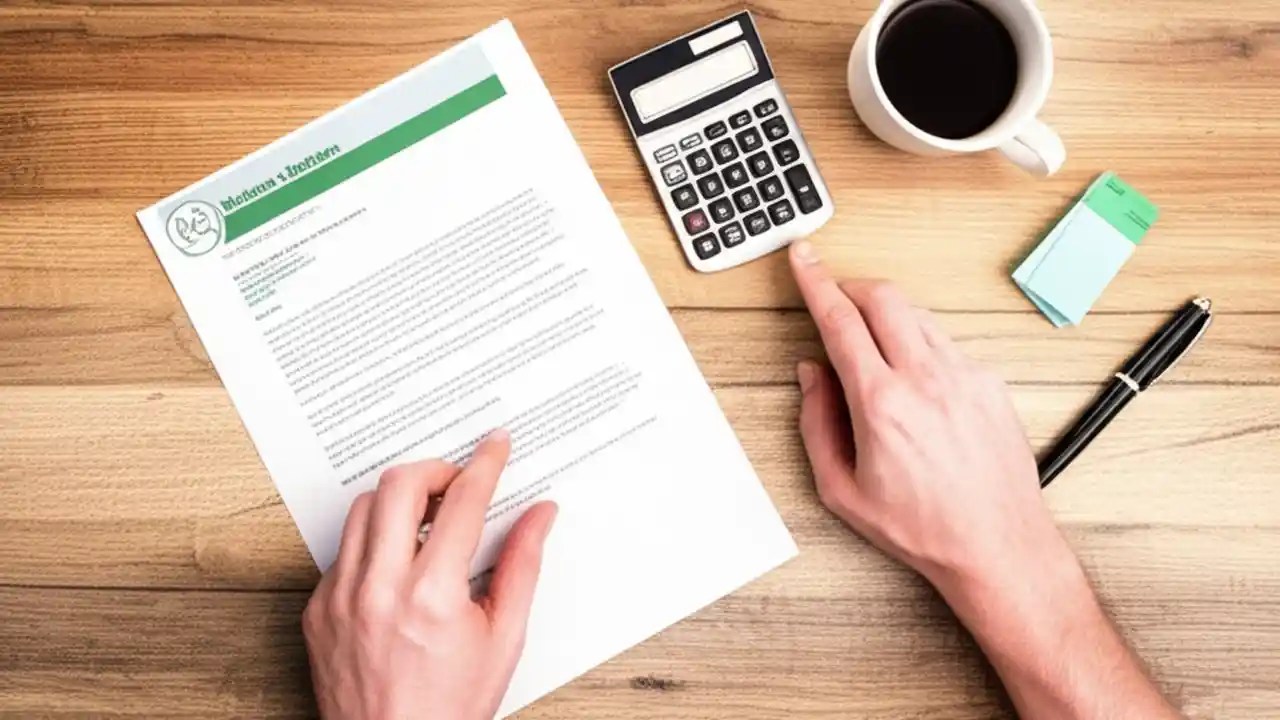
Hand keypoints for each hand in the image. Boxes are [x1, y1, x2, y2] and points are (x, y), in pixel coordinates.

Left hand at [303, 430, 557, 719]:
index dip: (485, 463)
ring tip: (426, 517)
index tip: (495, 445)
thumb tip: (540, 515)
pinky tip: (398, 561)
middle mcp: (379, 589)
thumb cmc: (450, 708)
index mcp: (433, 596)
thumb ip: (522, 566)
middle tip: (457, 479)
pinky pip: (343, 549)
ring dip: (399, 499)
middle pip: (400, 485)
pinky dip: (373, 541)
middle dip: (435, 468)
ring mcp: (339, 598)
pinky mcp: (317, 610)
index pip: (462, 502)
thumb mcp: (503, 638)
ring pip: (363, 508)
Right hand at [787, 241, 1075, 600]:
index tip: (804, 258)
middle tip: (835, 299)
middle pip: (883, 297)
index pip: (840, 320)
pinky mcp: (990, 384)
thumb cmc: (922, 527)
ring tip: (874, 349)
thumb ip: (816, 423)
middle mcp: (925, 379)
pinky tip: (914, 381)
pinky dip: (920, 345)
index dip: (816, 281)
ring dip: (887, 316)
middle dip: (852, 286)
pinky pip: (946, 343)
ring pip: (917, 315)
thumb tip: (811, 374)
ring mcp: (964, 376)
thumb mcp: (841, 489)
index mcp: (881, 403)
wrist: (997, 546)